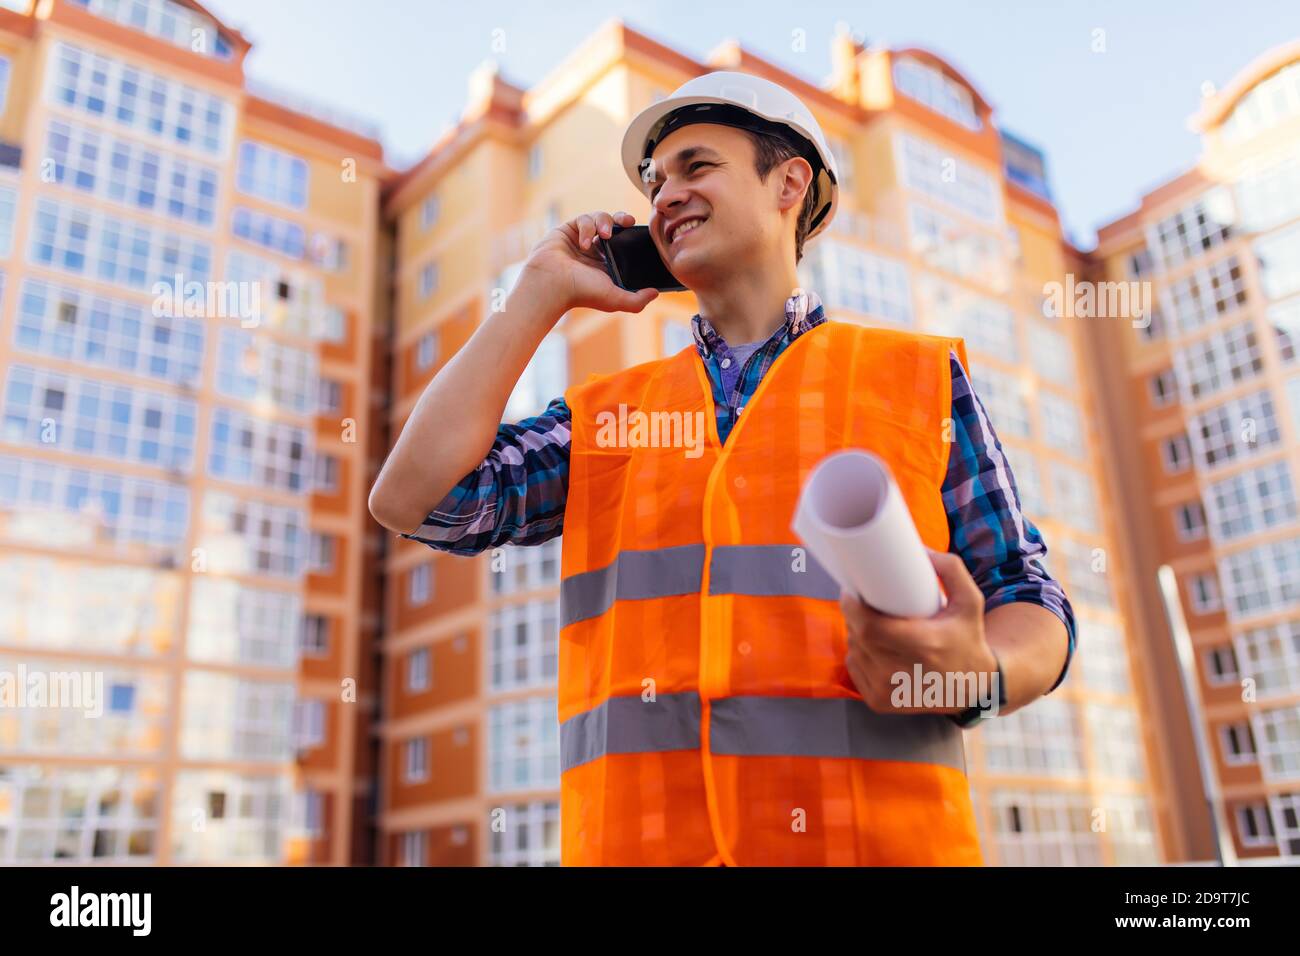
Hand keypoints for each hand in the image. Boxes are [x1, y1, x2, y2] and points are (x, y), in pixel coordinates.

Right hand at [514, 210, 659, 316]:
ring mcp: (581, 239)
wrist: (552, 284)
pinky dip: (586, 227)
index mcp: (606, 265)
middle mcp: (594, 251)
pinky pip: (583, 219)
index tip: (641, 232)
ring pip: (600, 218)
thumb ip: (637, 300)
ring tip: (604, 234)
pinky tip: (583, 243)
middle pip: (614, 226)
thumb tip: (656, 293)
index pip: (624, 244)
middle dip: (622, 219)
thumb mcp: (615, 299)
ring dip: (604, 222)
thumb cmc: (581, 293)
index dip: (632, 236)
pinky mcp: (569, 230)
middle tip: (628, 221)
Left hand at [841, 549, 998, 714]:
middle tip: (864, 604)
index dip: (853, 608)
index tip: (852, 592)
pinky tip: (873, 648)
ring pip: (853, 651)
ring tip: (872, 625)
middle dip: (854, 616)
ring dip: (856, 634)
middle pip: (858, 636)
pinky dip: (859, 655)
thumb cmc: (968, 638)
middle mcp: (902, 673)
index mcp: (923, 646)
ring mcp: (888, 691)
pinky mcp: (879, 703)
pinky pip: (854, 669)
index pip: (869, 628)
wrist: (973, 687)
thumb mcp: (970, 601)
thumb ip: (951, 570)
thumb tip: (920, 549)